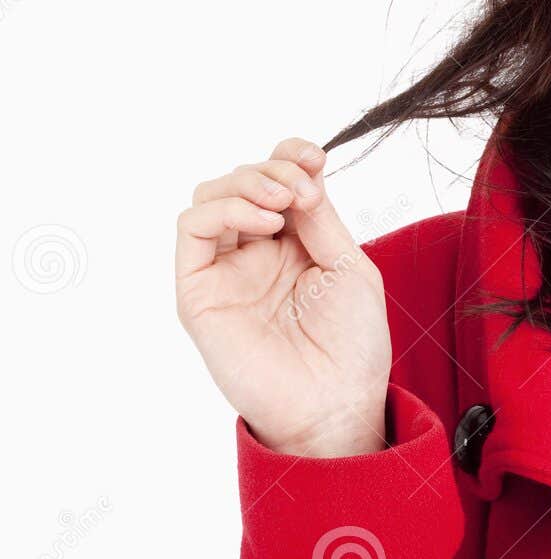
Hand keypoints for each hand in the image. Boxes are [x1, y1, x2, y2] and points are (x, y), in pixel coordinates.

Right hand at [174, 136, 390, 456]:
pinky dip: (224, 211)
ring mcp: (226, 270)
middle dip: (274, 170)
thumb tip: (300, 174)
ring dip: (247, 183)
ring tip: (284, 204)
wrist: (334, 402)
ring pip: (210, 196)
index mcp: (296, 243)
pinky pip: (192, 230)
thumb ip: (320, 219)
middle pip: (243, 180)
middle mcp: (257, 252)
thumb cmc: (351, 345)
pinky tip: (264, 225)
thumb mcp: (349, 266)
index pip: (277, 180)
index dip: (289, 156)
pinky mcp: (199, 291)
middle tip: (303, 190)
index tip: (315, 156)